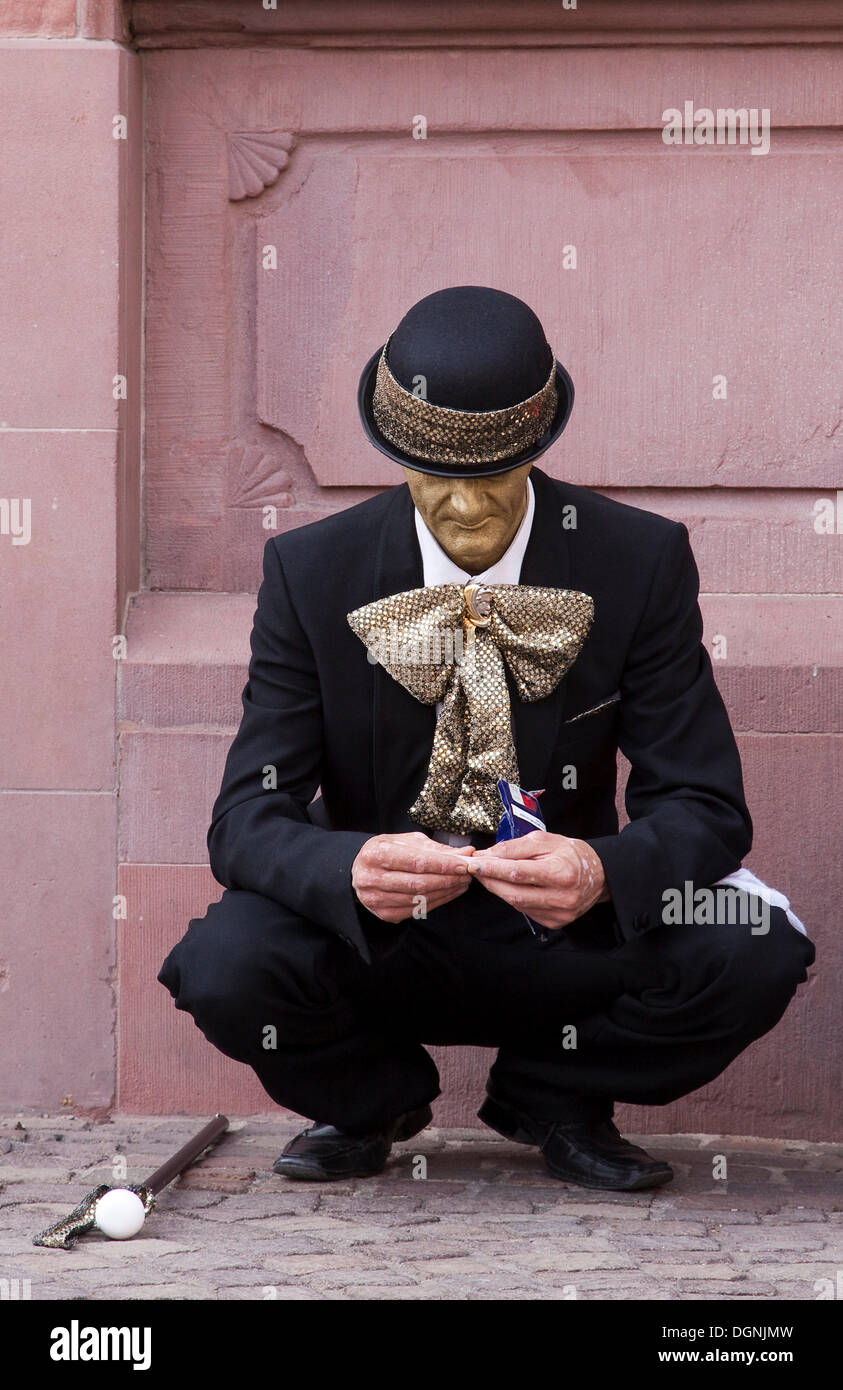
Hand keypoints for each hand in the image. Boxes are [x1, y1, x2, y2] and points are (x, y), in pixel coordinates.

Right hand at [351, 831, 475, 924]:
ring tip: (462, 882)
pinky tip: (449, 892)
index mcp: (375, 854)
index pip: (416, 861)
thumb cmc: (387, 852)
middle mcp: (371, 878)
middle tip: (468, 874)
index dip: (443, 864)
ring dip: (446, 891)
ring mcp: (376, 899)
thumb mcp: (407, 841)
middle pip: (419, 882)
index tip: (465, 863)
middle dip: (448, 879)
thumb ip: (436, 848)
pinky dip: (438, 901)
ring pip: (420, 898)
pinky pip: (417, 910)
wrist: (361, 871)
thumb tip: (467, 853)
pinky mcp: (384, 914)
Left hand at [464, 831, 608, 929]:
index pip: (518, 872)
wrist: (599, 875)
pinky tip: (510, 887)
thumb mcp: (544, 840)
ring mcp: (559, 913)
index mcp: (562, 872)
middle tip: (475, 869)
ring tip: (489, 876)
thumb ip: (514, 847)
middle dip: (490, 881)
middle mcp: (562, 897)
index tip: (474, 863)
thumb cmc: (571, 854)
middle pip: (514, 893)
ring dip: (498, 890)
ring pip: (517, 904)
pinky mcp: (555, 922)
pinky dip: (513, 898)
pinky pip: (525, 911)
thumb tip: (487, 855)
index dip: (493, 869)